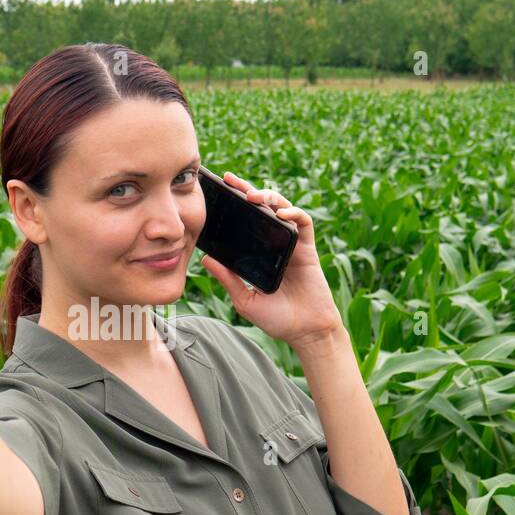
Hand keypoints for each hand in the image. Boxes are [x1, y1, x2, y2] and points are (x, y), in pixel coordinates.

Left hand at [199, 171, 345, 347]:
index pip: (245, 222)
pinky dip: (293, 213)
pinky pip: (303, 223)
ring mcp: (292, 244)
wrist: (305, 332)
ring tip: (253, 196)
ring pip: (283, 208)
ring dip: (269, 196)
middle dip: (247, 190)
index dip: (233, 206)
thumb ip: (228, 279)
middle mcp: (275, 244)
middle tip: (231, 181)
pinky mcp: (308, 248)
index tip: (216, 194)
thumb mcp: (244, 299)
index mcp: (259, 253)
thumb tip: (205, 259)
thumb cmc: (278, 319)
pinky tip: (281, 213)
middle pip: (262, 209)